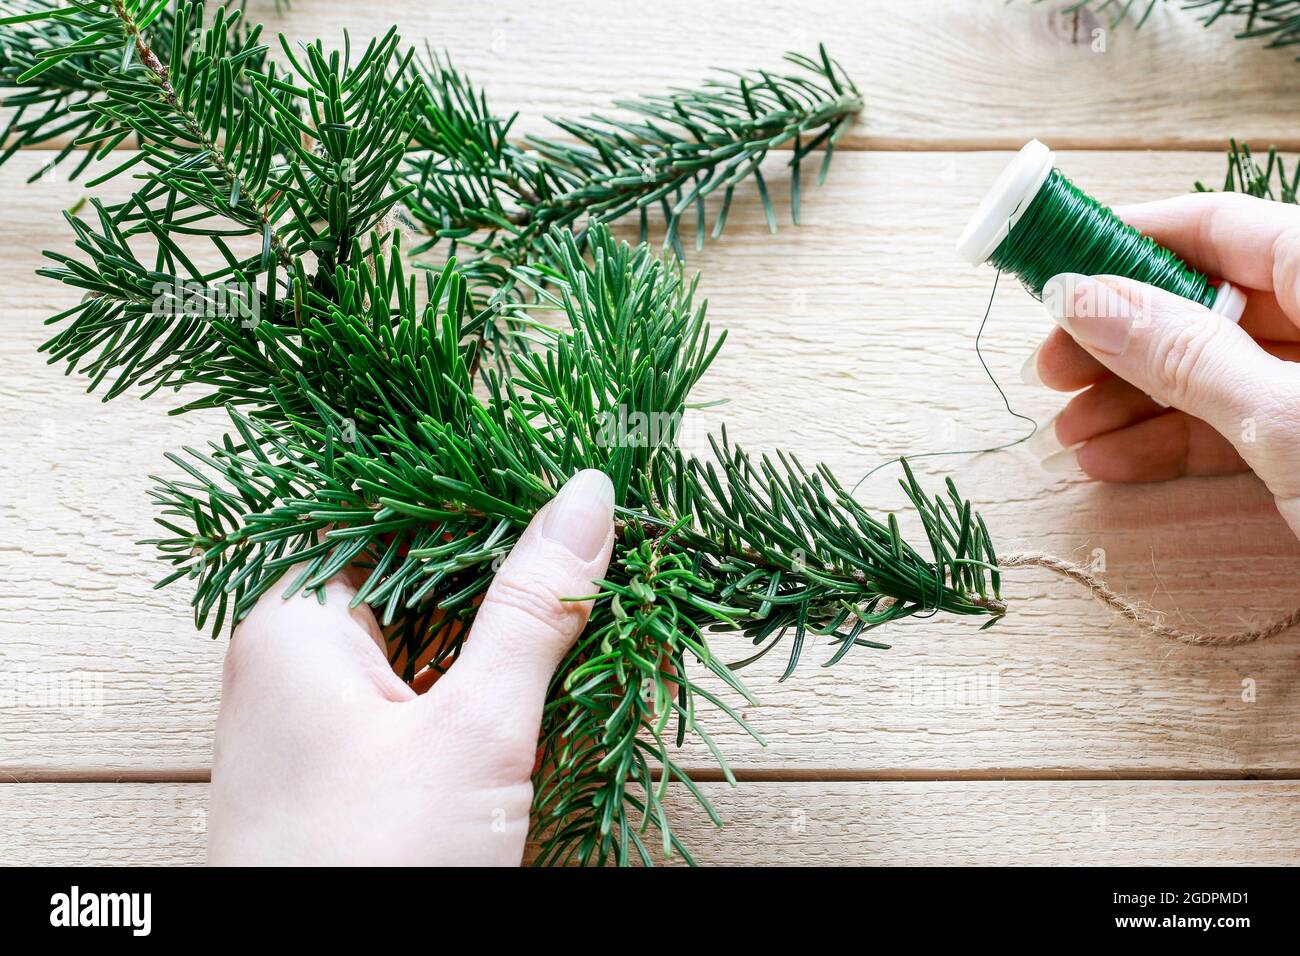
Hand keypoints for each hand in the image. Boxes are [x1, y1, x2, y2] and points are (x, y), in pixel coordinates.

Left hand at [205, 469, 615, 865]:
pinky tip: (550, 703)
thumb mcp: (472, 729)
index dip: (495, 504)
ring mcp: (325, 724)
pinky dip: (488, 702)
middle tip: (605, 569)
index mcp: (299, 624)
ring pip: (434, 650)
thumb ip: (534, 607)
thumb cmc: (373, 867)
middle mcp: (300, 664)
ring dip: (511, 647)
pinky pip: (427, 707)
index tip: (582, 501)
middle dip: (517, 585)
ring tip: (596, 633)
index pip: (406, 518)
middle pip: (425, 586)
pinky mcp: (354, 776)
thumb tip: (587, 496)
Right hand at [1023, 191, 1299, 539]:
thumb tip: (1082, 298)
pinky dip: (1171, 443)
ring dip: (1130, 401)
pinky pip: (1234, 426)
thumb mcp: (1285, 416)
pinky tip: (1108, 460)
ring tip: (1065, 432)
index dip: (1127, 242)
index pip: (1219, 226)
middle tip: (1051, 369)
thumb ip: (1186, 355)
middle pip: (1204, 302)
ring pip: (1211, 370)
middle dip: (1117, 339)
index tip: (1051, 267)